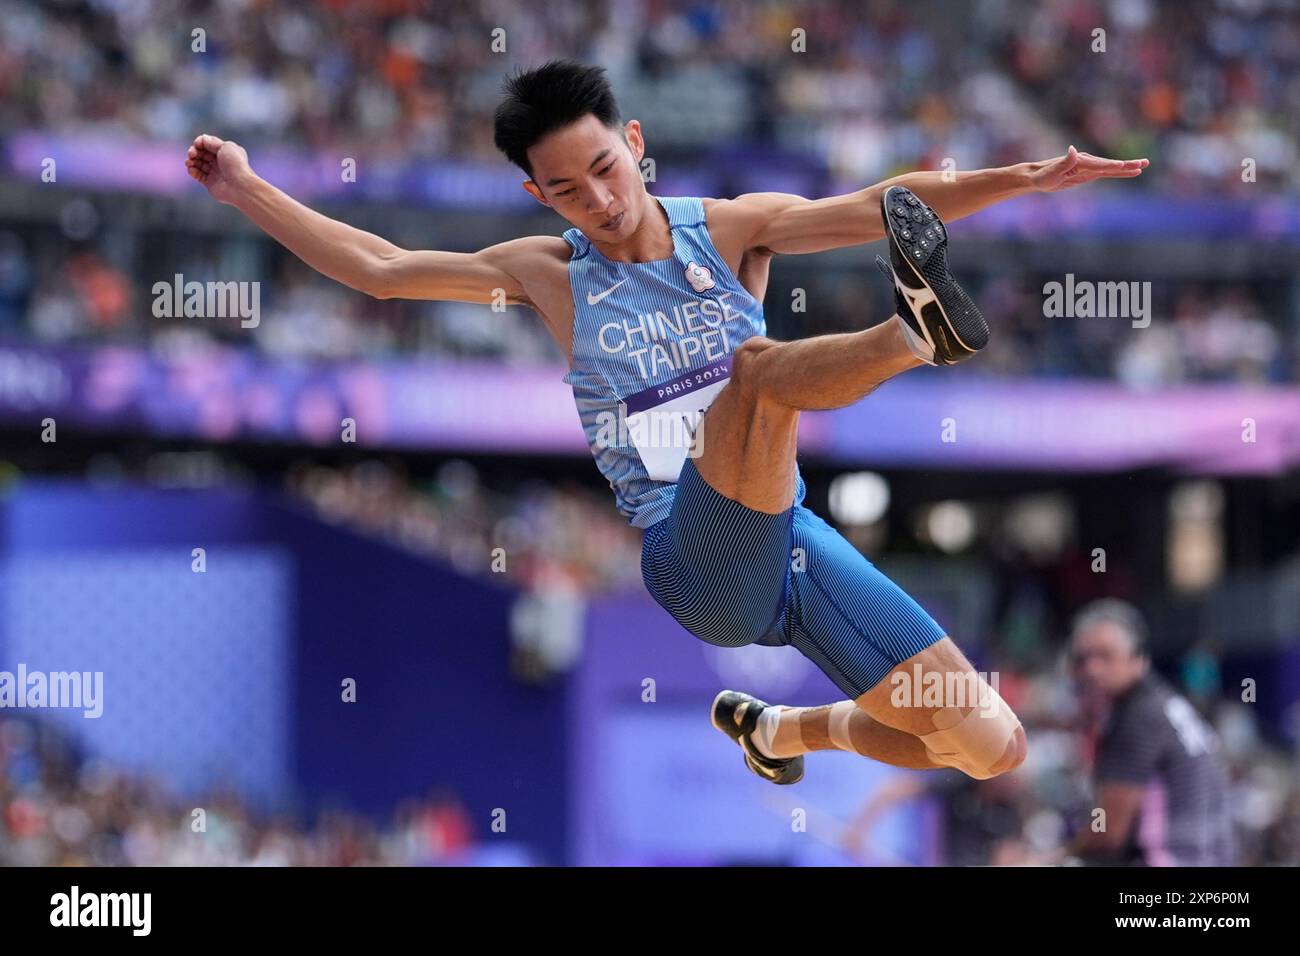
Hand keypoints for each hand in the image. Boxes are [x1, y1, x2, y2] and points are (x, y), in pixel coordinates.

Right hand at [185, 134, 253, 204]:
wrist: (240, 186)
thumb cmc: (235, 165)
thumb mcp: (226, 146)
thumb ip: (212, 142)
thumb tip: (203, 138)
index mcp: (226, 152)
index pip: (208, 144)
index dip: (200, 143)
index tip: (197, 144)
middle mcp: (220, 161)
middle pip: (202, 153)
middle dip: (194, 152)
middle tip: (191, 154)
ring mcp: (215, 172)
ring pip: (199, 164)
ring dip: (191, 161)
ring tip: (189, 162)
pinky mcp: (210, 183)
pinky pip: (198, 175)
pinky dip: (192, 171)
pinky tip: (191, 170)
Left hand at [1029, 145, 1148, 191]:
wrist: (1037, 176)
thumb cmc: (1042, 176)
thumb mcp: (1051, 172)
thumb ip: (1064, 162)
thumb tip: (1072, 149)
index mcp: (1079, 161)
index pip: (1097, 164)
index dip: (1109, 166)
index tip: (1122, 166)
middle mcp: (1087, 161)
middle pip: (1110, 164)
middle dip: (1126, 164)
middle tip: (1143, 163)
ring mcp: (1089, 166)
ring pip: (1112, 167)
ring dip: (1128, 166)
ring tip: (1144, 165)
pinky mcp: (1089, 173)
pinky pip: (1108, 173)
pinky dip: (1120, 172)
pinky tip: (1131, 172)